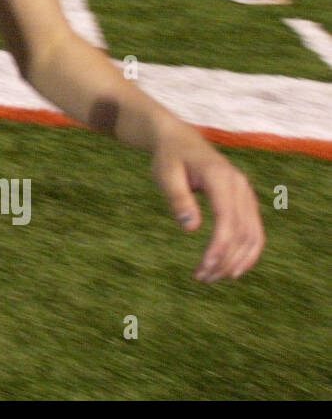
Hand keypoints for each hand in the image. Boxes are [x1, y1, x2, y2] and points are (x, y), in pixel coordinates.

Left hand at [151, 133, 264, 281]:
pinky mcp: (245, 201)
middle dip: (225, 259)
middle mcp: (240, 186)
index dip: (219, 246)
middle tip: (202, 278)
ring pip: (253, 235)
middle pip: (243, 231)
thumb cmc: (169, 158)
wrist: (179, 141)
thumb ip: (178, 199)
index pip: (227, 219)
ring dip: (237, 260)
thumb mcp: (165, 174)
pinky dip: (247, 252)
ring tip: (213, 277)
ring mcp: (246, 194)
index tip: (204, 266)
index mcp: (220, 177)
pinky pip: (254, 231)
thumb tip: (190, 227)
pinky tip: (232, 268)